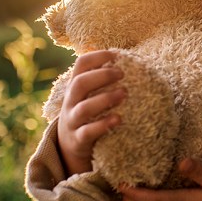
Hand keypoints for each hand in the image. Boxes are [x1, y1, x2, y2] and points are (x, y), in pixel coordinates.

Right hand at [58, 50, 125, 176]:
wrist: (70, 145)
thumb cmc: (88, 113)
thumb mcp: (90, 94)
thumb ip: (102, 80)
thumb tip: (130, 60)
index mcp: (75, 86)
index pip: (80, 64)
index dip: (97, 56)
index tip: (116, 55)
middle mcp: (71, 101)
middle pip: (80, 84)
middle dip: (102, 76)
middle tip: (122, 74)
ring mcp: (72, 121)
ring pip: (84, 108)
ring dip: (105, 99)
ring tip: (124, 94)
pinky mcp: (78, 139)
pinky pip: (88, 132)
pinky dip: (103, 124)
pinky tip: (118, 119)